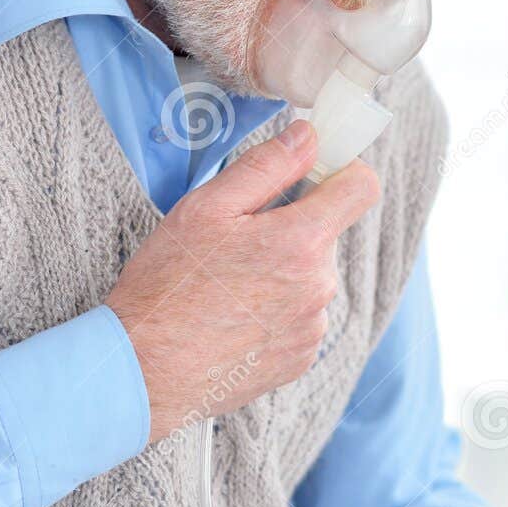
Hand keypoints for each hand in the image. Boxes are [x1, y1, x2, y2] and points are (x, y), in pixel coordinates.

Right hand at [105, 120, 380, 441]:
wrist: (146, 371)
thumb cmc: (167, 287)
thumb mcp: (206, 209)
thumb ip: (266, 167)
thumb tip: (308, 135)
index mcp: (301, 242)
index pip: (361, 188)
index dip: (341, 172)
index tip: (315, 173)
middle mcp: (319, 286)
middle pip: (325, 236)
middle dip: (291, 229)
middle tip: (236, 242)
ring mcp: (313, 327)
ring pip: (312, 279)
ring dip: (283, 273)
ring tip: (227, 288)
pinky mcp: (301, 358)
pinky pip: (301, 318)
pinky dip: (276, 312)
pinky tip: (233, 319)